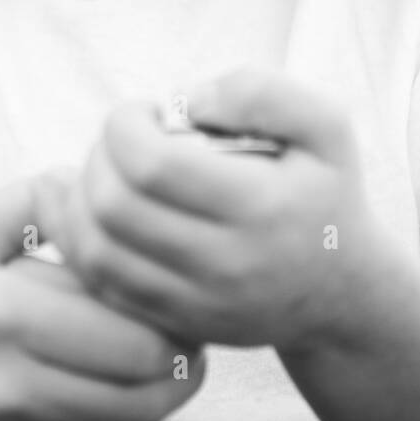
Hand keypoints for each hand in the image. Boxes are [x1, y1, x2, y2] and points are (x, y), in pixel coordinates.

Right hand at [0, 178, 203, 420]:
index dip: (171, 317)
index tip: (165, 294)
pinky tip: (72, 396)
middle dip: (173, 361)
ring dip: (136, 400)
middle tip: (166, 329)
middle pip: (146, 396)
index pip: (138, 340)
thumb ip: (37, 198)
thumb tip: (107, 190)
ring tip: (114, 360)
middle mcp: (1, 394)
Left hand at [39, 69, 393, 352]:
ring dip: (78, 199)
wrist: (341, 295)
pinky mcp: (174, 328)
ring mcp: (195, 304)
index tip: (145, 111)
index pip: (151, 164)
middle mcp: (225, 265)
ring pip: (95, 252)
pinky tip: (95, 209)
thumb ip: (261, 92)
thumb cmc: (325, 193)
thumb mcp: (324, 126)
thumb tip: (185, 102)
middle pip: (112, 207)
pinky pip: (100, 286)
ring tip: (105, 170)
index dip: (126, 124)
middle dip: (98, 156)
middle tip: (123, 139)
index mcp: (260, 208)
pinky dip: (81, 241)